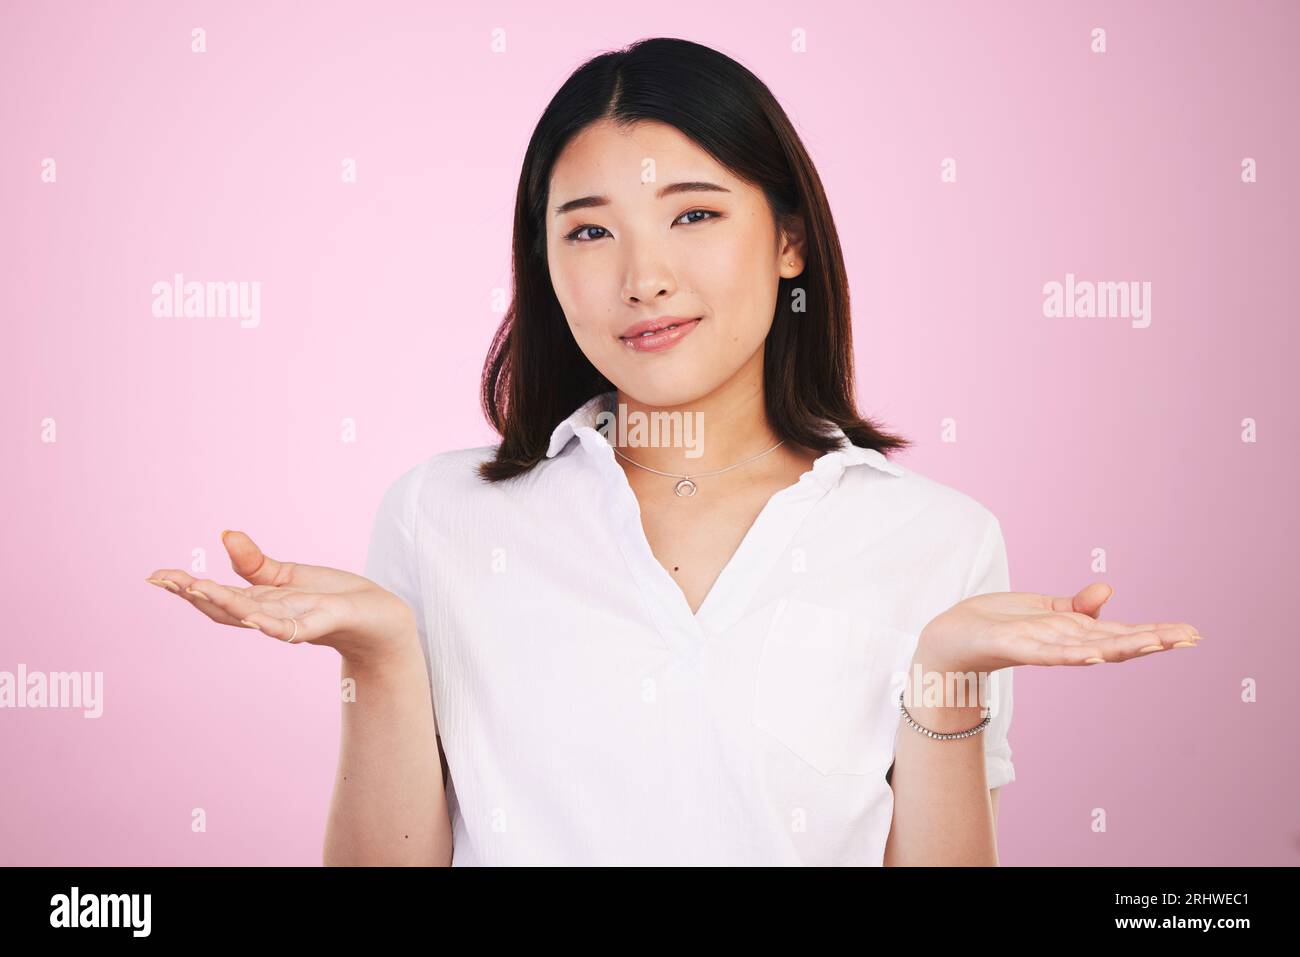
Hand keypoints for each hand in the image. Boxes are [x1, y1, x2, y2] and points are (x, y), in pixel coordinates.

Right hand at [145, 529, 417, 665]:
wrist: (380, 620)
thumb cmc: (335, 599)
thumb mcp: (290, 576)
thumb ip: (256, 564)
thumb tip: (225, 535)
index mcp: (261, 603)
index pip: (216, 596)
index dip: (186, 587)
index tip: (156, 576)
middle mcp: (272, 616)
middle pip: (226, 610)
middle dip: (195, 595)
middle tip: (166, 580)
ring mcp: (295, 623)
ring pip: (254, 616)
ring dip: (226, 605)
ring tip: (197, 589)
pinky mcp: (323, 624)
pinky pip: (295, 628)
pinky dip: (274, 626)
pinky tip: (255, 618)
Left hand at [916, 582, 1201, 675]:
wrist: (954, 636)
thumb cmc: (999, 623)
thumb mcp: (1044, 609)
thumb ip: (1076, 606)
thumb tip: (1108, 589)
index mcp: (1074, 634)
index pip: (1122, 633)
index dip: (1155, 632)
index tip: (1191, 632)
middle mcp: (1065, 644)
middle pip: (1116, 643)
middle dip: (1153, 640)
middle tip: (1190, 637)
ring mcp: (1044, 648)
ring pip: (1091, 649)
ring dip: (1123, 647)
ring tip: (1156, 644)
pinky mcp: (1018, 648)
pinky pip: (1050, 654)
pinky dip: (1073, 654)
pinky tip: (1095, 654)